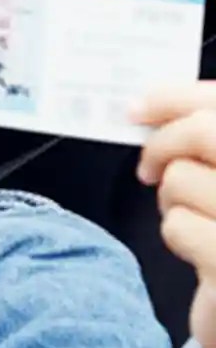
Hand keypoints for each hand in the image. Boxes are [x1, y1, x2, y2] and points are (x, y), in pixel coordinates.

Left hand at [133, 82, 215, 347]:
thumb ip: (205, 137)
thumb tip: (148, 107)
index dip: (179, 97)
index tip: (139, 107)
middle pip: (207, 131)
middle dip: (163, 143)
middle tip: (148, 167)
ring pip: (182, 179)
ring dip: (170, 198)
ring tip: (190, 217)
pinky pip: (179, 225)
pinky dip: (176, 234)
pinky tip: (198, 250)